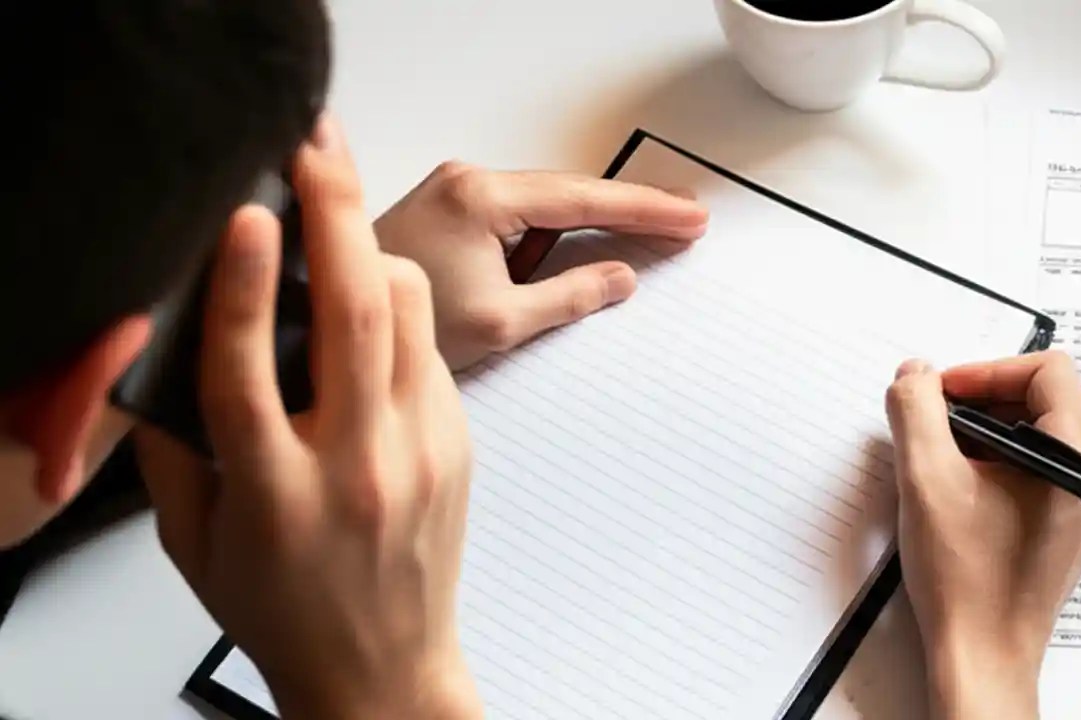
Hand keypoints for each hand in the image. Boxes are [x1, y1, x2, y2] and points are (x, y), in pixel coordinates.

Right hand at [134, 117, 478, 719]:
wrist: (381, 668)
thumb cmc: (285, 610)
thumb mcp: (199, 542)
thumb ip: (182, 450)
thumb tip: (177, 356)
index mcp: (275, 491)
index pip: (250, 369)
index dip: (240, 282)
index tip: (245, 214)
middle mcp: (356, 464)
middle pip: (354, 315)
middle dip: (336, 216)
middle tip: (318, 151)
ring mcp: (419, 451)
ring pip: (412, 317)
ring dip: (375, 252)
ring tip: (342, 218)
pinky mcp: (458, 443)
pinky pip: (432, 351)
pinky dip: (401, 312)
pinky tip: (372, 306)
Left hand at [375, 162, 707, 369]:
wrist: (321, 326)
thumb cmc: (396, 328)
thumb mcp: (500, 323)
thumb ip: (569, 297)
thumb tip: (619, 278)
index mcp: (481, 199)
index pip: (584, 199)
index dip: (643, 209)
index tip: (687, 216)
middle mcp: (467, 181)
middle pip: (570, 191)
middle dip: (628, 208)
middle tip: (685, 217)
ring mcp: (456, 191)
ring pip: (545, 202)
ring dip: (593, 220)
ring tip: (650, 230)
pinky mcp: (449, 209)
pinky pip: (520, 213)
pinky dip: (556, 230)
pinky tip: (588, 243)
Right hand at [884, 351, 1080, 719]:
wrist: (981, 652)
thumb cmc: (968, 582)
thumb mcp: (926, 478)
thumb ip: (916, 410)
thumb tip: (916, 375)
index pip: (1047, 371)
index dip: (986, 371)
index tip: (943, 393)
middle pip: (1045, 397)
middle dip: (982, 399)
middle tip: (935, 421)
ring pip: (1040, 430)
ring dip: (987, 430)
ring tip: (944, 457)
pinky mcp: (1072, 521)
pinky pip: (1040, 463)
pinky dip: (999, 459)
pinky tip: (961, 483)